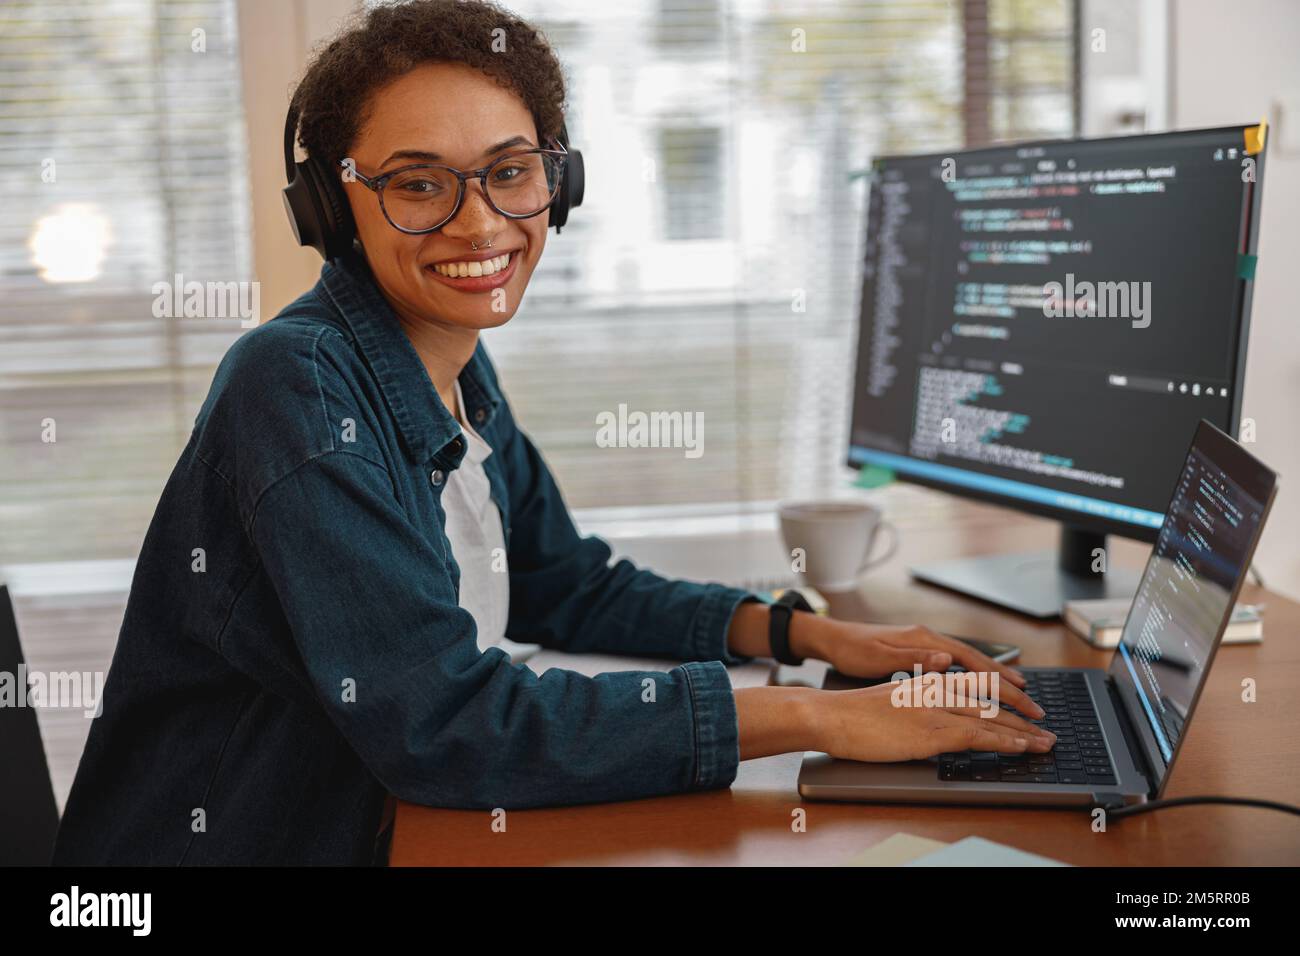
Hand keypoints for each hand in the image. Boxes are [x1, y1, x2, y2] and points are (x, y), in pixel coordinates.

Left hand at [796, 617, 1043, 717]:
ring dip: (995, 679)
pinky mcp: (918, 654)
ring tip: (1020, 694)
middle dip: (1007, 681)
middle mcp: (929, 640)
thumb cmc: (852, 649)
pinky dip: (975, 678)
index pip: (971, 659)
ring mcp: (925, 646)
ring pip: (969, 664)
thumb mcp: (877, 657)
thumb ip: (913, 659)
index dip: (999, 678)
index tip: (1023, 693)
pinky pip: (956, 667)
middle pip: (977, 662)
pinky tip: (982, 688)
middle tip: (1034, 703)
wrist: (830, 638)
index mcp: (924, 640)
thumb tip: (946, 658)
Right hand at [810, 677, 1055, 761]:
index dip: (1006, 692)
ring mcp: (935, 709)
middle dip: (1022, 713)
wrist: (831, 714)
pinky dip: (1003, 742)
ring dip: (1022, 731)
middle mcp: (936, 688)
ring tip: (1044, 741)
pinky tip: (1020, 747)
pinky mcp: (931, 732)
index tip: (1025, 702)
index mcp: (927, 678)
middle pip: (991, 698)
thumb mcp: (892, 698)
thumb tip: (931, 712)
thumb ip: (917, 700)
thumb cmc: (854, 712)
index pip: (977, 682)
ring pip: (990, 718)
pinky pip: (977, 736)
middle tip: (1045, 727)